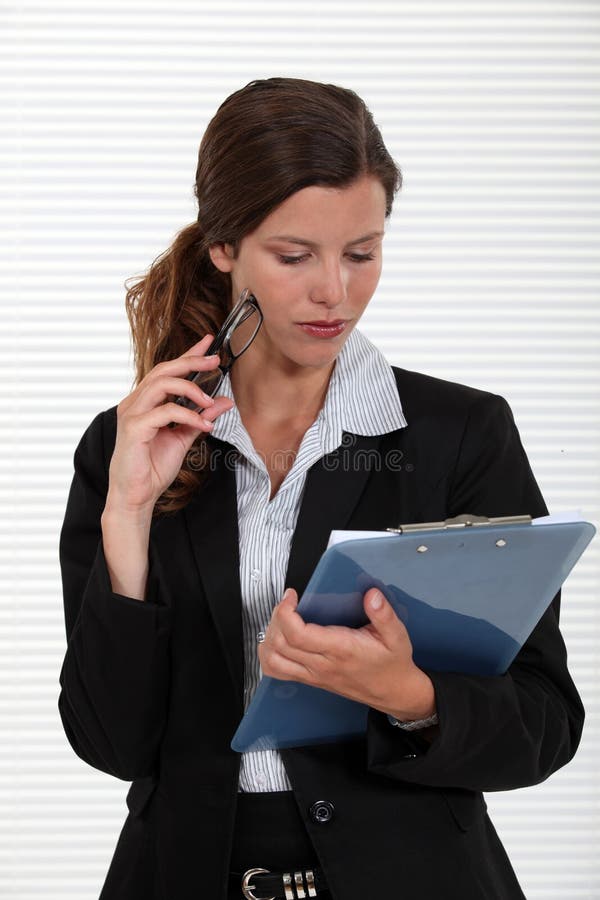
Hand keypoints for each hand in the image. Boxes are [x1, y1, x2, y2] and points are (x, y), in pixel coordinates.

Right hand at [106, 334, 234, 513]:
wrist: (137, 495)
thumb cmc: (152, 468)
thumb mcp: (184, 438)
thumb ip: (200, 417)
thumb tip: (224, 401)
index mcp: (145, 402)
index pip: (167, 371)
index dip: (188, 354)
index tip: (209, 342)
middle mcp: (135, 403)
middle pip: (163, 370)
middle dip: (191, 361)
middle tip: (215, 360)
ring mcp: (132, 413)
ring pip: (161, 384)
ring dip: (191, 388)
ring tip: (210, 400)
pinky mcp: (134, 427)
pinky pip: (166, 411)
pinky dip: (189, 416)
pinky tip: (204, 425)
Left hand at [258, 587, 435, 720]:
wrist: (394, 693)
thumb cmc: (393, 664)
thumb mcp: (397, 636)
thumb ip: (384, 614)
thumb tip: (371, 594)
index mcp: (340, 650)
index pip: (297, 634)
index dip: (285, 612)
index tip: (292, 595)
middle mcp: (322, 665)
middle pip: (279, 643)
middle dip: (276, 617)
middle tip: (288, 602)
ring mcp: (313, 675)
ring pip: (273, 659)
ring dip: (269, 637)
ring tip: (282, 620)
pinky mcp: (311, 680)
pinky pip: (278, 670)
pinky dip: (269, 655)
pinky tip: (279, 640)